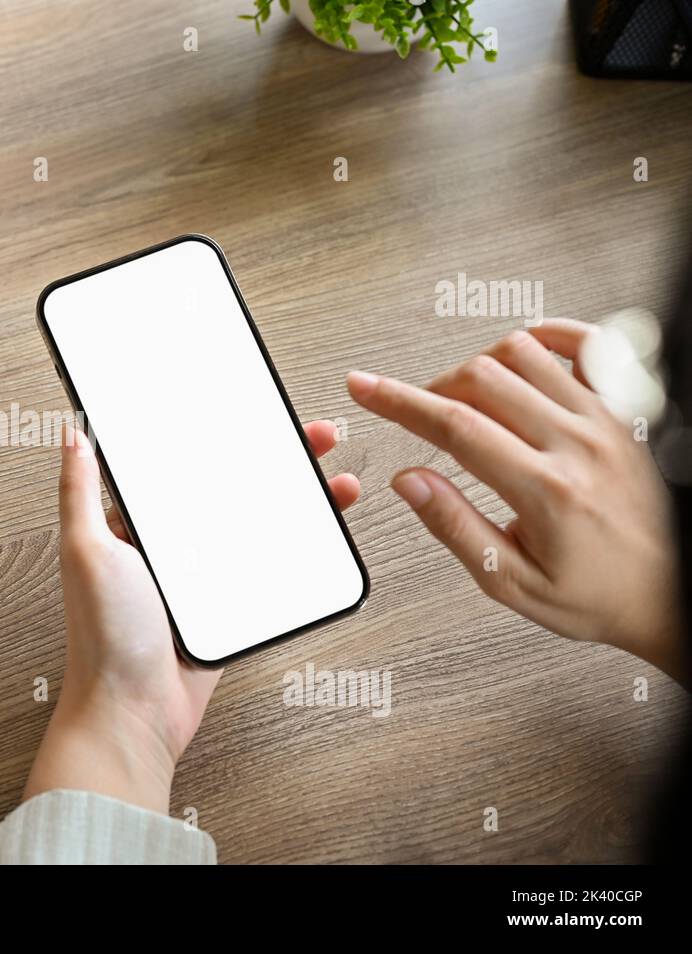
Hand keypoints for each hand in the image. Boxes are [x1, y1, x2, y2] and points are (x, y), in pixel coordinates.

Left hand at [23, 421, 360, 812]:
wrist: (134, 713)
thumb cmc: (102, 637)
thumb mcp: (85, 550)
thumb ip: (79, 491)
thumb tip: (72, 433)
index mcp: (131, 526)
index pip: (181, 467)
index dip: (218, 436)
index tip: (251, 412)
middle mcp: (166, 549)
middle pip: (229, 491)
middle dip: (273, 462)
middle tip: (316, 438)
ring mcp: (199, 581)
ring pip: (255, 529)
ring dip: (296, 504)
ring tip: (337, 484)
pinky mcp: (224, 611)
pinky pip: (264, 574)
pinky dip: (295, 553)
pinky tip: (321, 535)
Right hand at [347, 320, 684, 684]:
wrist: (671, 594)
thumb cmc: (599, 594)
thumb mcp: (511, 582)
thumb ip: (454, 526)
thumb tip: (409, 481)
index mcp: (545, 491)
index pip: (454, 426)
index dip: (398, 401)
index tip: (365, 388)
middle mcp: (578, 445)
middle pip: (482, 379)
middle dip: (432, 388)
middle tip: (418, 412)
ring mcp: (605, 421)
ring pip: (523, 353)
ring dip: (477, 365)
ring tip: (466, 396)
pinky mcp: (623, 411)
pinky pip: (586, 345)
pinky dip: (546, 334)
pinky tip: (522, 350)